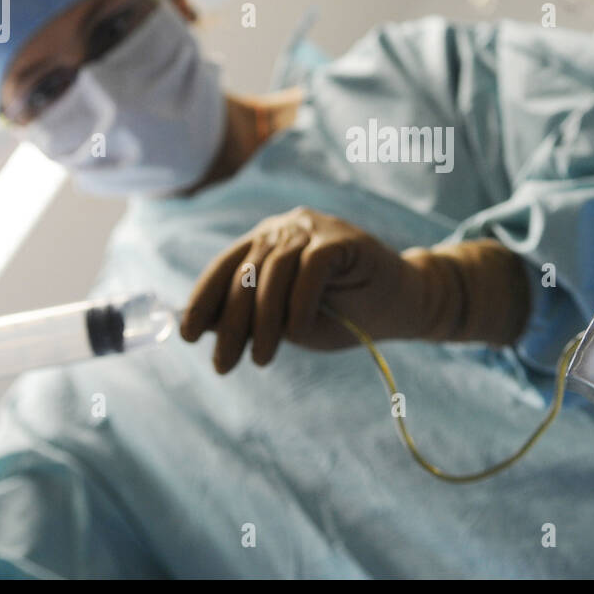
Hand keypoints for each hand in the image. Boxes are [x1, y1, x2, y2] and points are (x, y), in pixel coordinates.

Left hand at [180, 207, 428, 372]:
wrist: (405, 305)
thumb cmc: (344, 315)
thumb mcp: (287, 322)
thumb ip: (250, 318)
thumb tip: (199, 326)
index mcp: (267, 241)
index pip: (225, 266)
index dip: (203, 300)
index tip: (188, 336)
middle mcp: (286, 227)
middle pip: (245, 274)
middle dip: (231, 325)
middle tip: (223, 366)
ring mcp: (314, 229)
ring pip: (273, 274)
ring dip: (263, 324)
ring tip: (262, 360)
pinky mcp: (342, 238)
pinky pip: (309, 271)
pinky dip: (299, 305)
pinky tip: (298, 333)